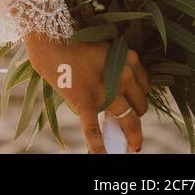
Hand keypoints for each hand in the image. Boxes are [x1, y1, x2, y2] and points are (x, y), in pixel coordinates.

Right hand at [25, 32, 149, 152]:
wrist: (49, 39)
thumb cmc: (74, 40)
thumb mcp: (105, 47)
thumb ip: (116, 65)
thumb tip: (120, 85)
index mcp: (128, 60)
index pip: (145, 87)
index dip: (138, 94)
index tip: (131, 98)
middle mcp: (123, 77)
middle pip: (141, 105)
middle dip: (136, 112)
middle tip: (127, 115)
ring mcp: (106, 92)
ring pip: (128, 120)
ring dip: (133, 134)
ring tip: (133, 145)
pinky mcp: (86, 102)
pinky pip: (93, 128)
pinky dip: (98, 144)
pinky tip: (103, 156)